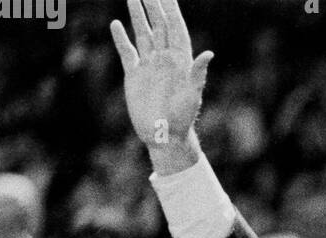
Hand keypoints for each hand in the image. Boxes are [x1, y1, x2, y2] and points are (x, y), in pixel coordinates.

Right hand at [110, 0, 211, 170]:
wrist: (164, 136)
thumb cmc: (183, 119)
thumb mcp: (192, 95)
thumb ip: (198, 73)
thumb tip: (209, 53)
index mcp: (181, 61)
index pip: (175, 28)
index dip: (171, 9)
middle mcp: (165, 59)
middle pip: (159, 25)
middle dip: (153, 4)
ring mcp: (149, 65)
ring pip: (143, 33)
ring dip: (138, 15)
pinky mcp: (135, 75)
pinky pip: (127, 52)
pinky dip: (121, 38)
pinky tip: (116, 24)